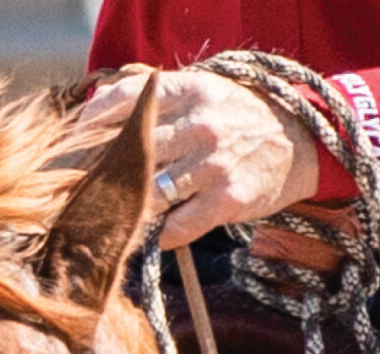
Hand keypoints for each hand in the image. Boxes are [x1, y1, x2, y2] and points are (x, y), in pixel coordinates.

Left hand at [79, 70, 319, 249]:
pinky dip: (160, 235)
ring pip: (150, 193)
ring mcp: (213, 165)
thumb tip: (100, 110)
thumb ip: (161, 98)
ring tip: (118, 216)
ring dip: (131, 208)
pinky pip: (178, 226)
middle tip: (89, 187)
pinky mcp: (226, 200)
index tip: (77, 136)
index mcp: (191, 91)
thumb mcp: (206, 92)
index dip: (96, 118)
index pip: (129, 99)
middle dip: (106, 172)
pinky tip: (155, 235)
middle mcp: (200, 126)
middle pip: (132, 152)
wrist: (302, 144)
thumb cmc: (243, 117)